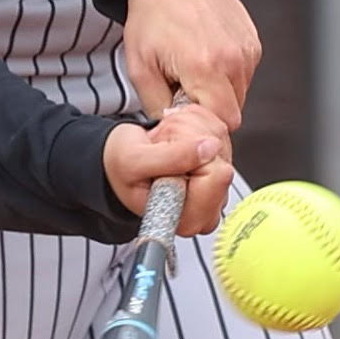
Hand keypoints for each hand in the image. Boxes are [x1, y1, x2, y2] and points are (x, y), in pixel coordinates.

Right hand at [103, 99, 234, 238]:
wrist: (119, 161)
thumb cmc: (121, 169)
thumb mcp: (133, 162)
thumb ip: (171, 158)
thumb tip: (210, 147)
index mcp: (188, 217)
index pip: (218, 176)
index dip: (191, 156)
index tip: (166, 155)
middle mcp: (208, 205)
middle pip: (219, 151)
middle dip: (186, 137)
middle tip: (160, 146)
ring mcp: (217, 183)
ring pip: (217, 134)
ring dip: (186, 127)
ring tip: (162, 142)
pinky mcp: (219, 161)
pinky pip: (216, 126)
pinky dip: (192, 122)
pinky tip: (173, 135)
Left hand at [122, 0, 261, 135]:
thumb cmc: (152, 16)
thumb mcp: (140, 67)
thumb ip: (158, 107)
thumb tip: (173, 129)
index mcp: (205, 68)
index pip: (223, 123)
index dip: (202, 125)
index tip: (183, 113)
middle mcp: (234, 59)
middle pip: (234, 112)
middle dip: (210, 109)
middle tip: (183, 89)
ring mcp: (248, 49)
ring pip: (240, 93)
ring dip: (219, 91)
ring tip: (193, 68)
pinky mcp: (253, 40)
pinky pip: (245, 73)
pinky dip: (227, 73)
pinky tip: (206, 55)